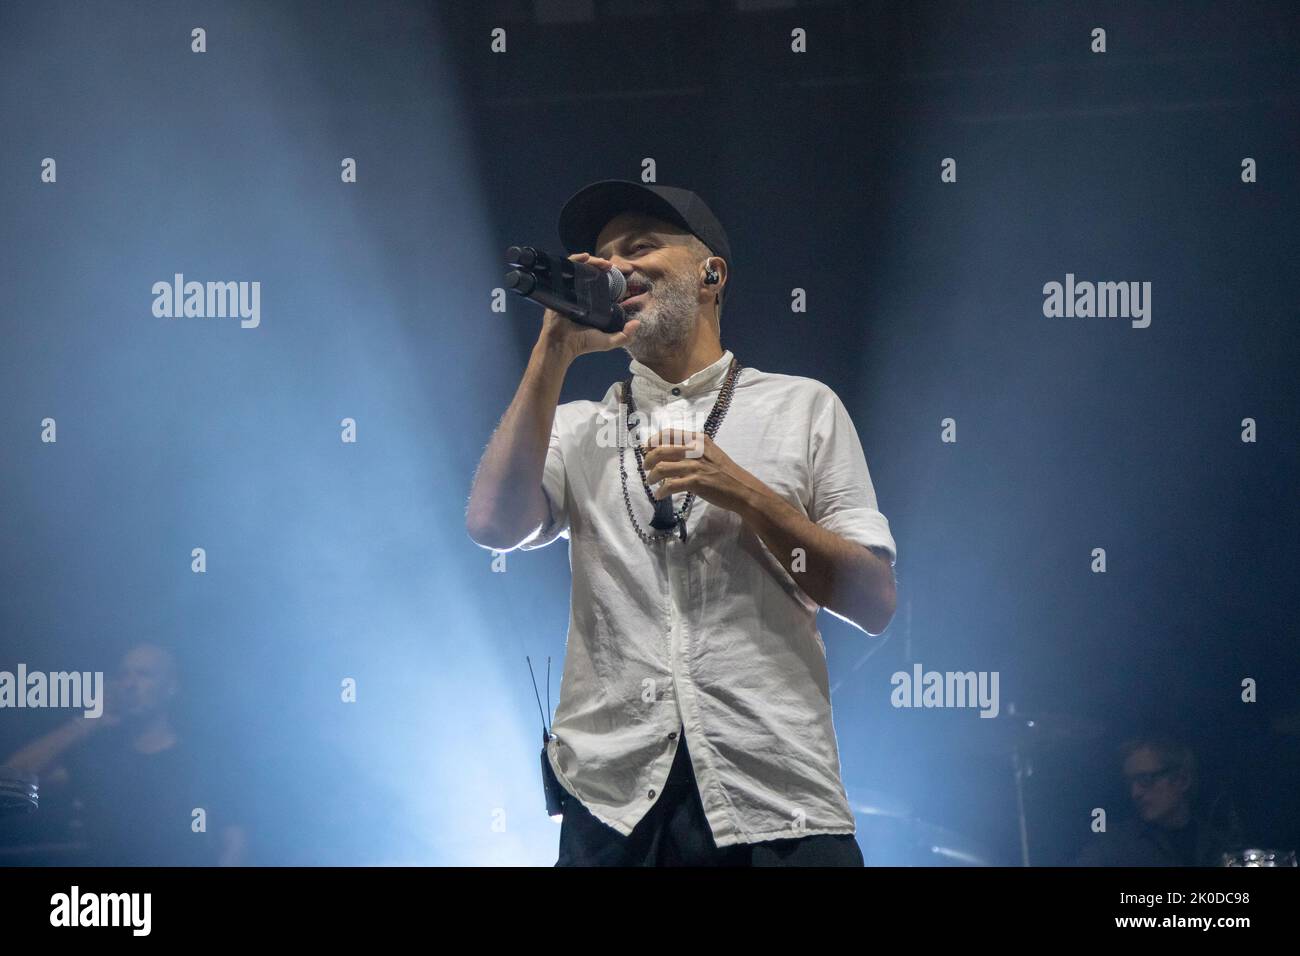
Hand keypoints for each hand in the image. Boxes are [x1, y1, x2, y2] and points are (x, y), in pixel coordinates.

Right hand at [538, 253, 640, 363]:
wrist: (561, 344)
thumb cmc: (582, 343)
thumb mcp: (608, 341)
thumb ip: (625, 335)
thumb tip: (638, 323)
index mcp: (593, 303)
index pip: (602, 284)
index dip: (610, 276)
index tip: (618, 273)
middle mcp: (581, 294)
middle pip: (591, 273)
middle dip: (601, 266)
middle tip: (610, 266)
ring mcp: (570, 290)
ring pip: (581, 269)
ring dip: (592, 262)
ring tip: (602, 262)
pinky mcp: (560, 287)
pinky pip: (566, 268)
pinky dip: (575, 259)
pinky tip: (585, 257)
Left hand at [641, 429, 764, 516]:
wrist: (742, 489)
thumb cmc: (725, 472)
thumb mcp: (710, 452)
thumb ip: (692, 449)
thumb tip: (668, 452)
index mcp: (698, 439)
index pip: (668, 433)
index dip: (653, 441)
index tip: (647, 450)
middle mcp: (695, 449)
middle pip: (660, 450)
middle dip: (648, 460)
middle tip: (646, 469)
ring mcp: (695, 466)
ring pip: (661, 468)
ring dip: (651, 477)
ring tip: (651, 482)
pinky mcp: (696, 482)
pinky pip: (670, 485)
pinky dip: (661, 491)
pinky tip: (660, 495)